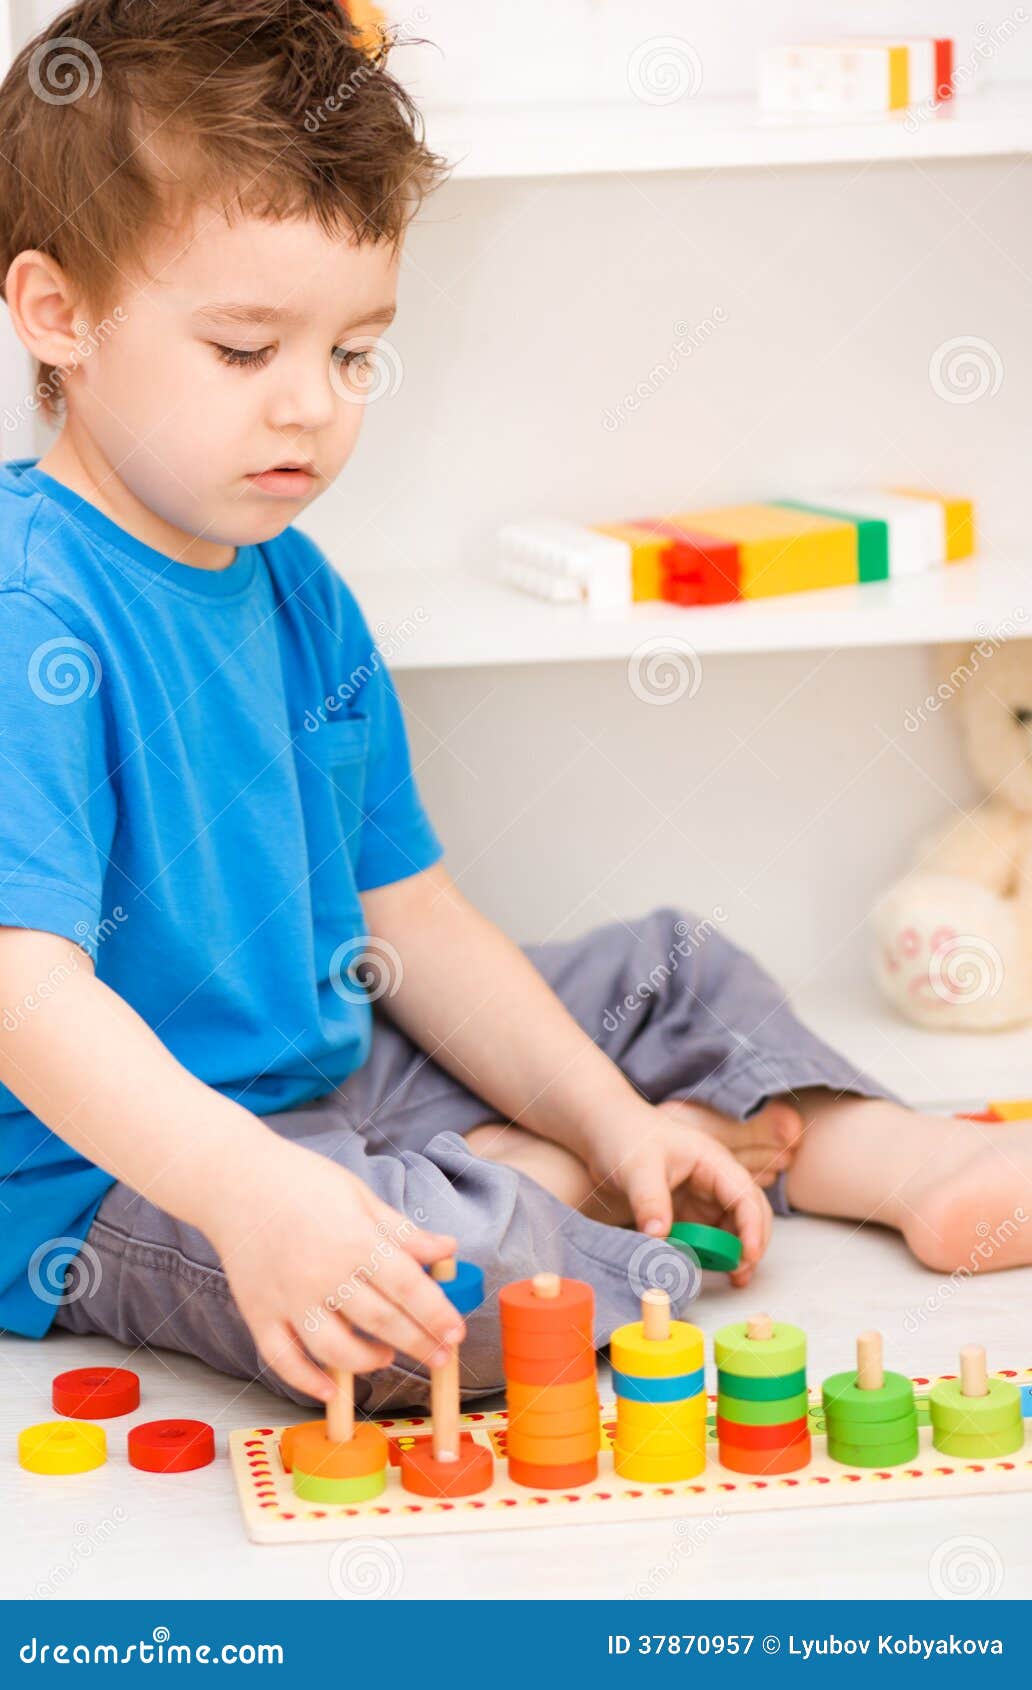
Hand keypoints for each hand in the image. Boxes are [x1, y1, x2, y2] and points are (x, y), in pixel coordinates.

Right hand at [199, 1130, 463, 1400]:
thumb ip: (402, 1232)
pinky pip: (283, 1360)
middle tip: (441, 1356)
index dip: (436, 1313)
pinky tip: (331, 1389)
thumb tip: (447, 1250)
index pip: (407, 1287)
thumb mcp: (360, 1196)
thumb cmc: (303, 1181)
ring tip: (386, 1356)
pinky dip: (307, 1381)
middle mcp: (321, 1274)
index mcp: (353, 1240)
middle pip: (380, 1322)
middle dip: (417, 1343)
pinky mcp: (258, 1313)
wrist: (235, 1179)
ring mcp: (287, 1298)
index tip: (457, 1332)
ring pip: (335, 1350)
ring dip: (368, 1362)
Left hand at [583, 1108, 771, 1287]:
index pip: (745, 1195)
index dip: (753, 1226)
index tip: (748, 1255)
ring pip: (732, 1227)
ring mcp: (703, 1196)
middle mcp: (715, 1179)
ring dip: (735, 1251)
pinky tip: (706, 1268)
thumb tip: (658, 1238)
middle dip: (752, 1243)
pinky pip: (708, 1235)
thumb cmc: (625, 1136)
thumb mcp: (637, 1167)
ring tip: (733, 1278)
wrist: (605, 1129)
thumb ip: (650, 1201)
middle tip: (741, 1274)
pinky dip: (711, 1253)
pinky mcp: (688, 1211)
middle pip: (750, 1212)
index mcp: (713, 1161)